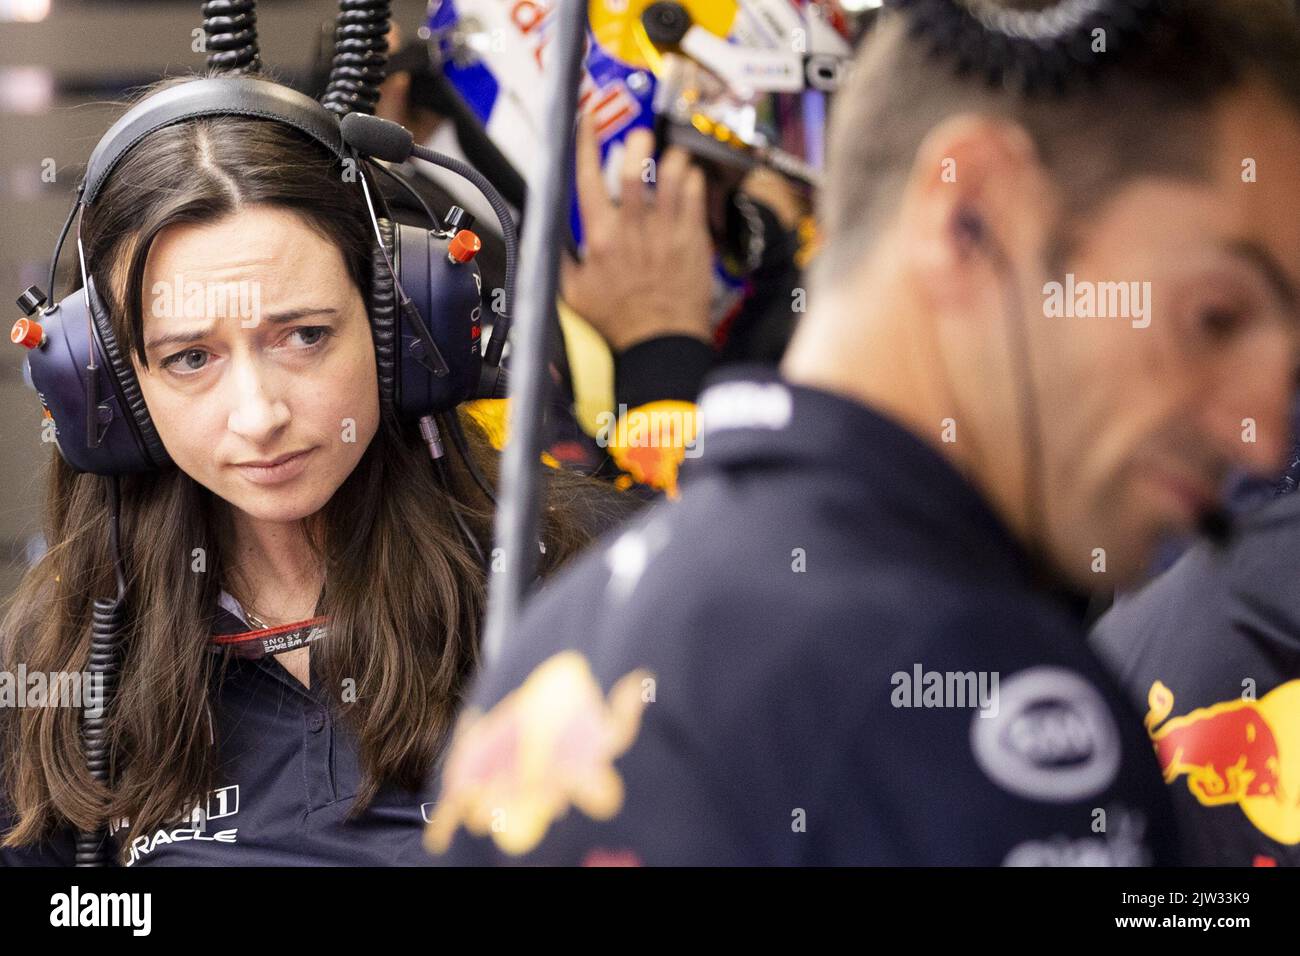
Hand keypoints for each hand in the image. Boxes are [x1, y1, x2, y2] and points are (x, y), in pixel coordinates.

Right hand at [561, 115, 713, 352]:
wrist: (659, 343)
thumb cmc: (618, 323)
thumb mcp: (573, 294)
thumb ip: (561, 258)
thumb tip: (547, 236)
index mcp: (601, 238)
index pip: (587, 178)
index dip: (585, 143)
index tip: (586, 120)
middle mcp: (634, 230)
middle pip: (634, 171)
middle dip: (636, 143)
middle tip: (638, 134)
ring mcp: (667, 233)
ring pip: (672, 177)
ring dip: (671, 158)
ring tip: (670, 154)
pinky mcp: (693, 241)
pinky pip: (695, 196)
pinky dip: (692, 180)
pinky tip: (688, 178)